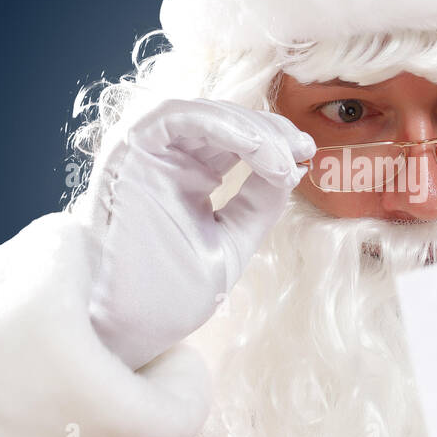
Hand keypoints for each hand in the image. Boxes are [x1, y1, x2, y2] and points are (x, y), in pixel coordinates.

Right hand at [74, 96, 314, 369]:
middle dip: (269, 132)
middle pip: (224, 122)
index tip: (306, 156)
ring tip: (283, 159)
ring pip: (205, 113)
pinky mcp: (131, 152)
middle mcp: (166, 159)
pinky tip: (257, 149)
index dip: (273, 141)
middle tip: (302, 151)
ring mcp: (147, 153)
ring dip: (250, 129)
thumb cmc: (172, 290)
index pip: (234, 140)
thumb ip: (259, 200)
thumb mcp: (232, 238)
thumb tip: (290, 165)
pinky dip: (222, 125)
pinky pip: (178, 117)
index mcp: (186, 175)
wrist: (133, 324)